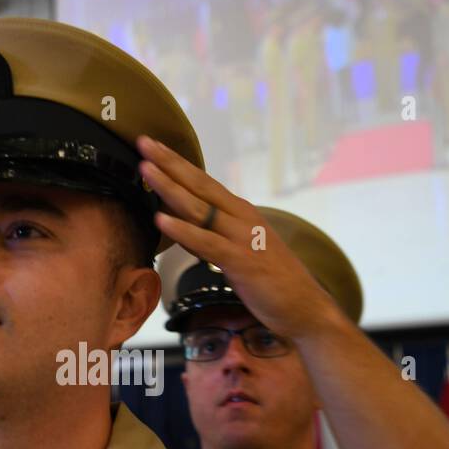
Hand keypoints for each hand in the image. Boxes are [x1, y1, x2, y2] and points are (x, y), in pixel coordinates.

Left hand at [136, 135, 340, 340]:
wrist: (305, 306)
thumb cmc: (273, 281)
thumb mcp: (243, 249)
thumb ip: (218, 234)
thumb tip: (189, 225)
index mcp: (241, 213)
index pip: (204, 182)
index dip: (178, 163)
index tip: (154, 146)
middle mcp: (241, 218)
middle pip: (199, 184)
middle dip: (169, 162)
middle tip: (143, 141)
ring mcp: (242, 238)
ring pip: (198, 208)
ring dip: (170, 187)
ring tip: (145, 170)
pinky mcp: (240, 261)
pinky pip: (206, 243)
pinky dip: (182, 231)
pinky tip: (161, 220)